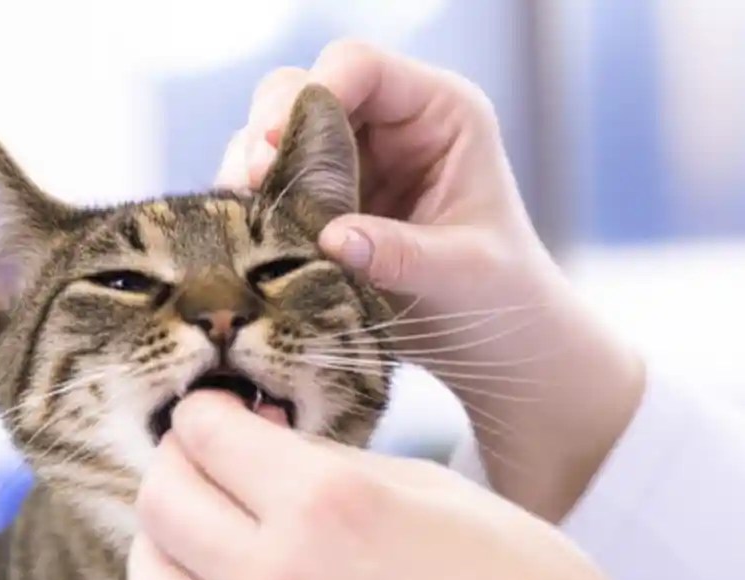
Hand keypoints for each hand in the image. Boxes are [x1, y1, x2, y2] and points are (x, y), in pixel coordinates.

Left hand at [127, 392, 732, 579]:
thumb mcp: (435, 491)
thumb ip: (331, 468)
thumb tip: (263, 449)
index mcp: (327, 508)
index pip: (208, 436)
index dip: (209, 410)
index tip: (224, 408)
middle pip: (159, 504)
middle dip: (179, 463)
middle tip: (213, 454)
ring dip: (169, 542)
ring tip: (212, 524)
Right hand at [216, 40, 644, 521]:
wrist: (495, 346)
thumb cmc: (499, 296)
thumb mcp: (461, 274)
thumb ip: (401, 254)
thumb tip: (330, 239)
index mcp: (441, 112)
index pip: (362, 67)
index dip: (315, 92)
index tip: (279, 144)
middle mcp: (390, 123)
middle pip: (303, 90)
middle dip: (270, 130)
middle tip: (253, 182)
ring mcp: (351, 161)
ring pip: (273, 135)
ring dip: (251, 172)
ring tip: (246, 219)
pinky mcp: (323, 202)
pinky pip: (268, 185)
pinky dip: (250, 207)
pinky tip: (248, 239)